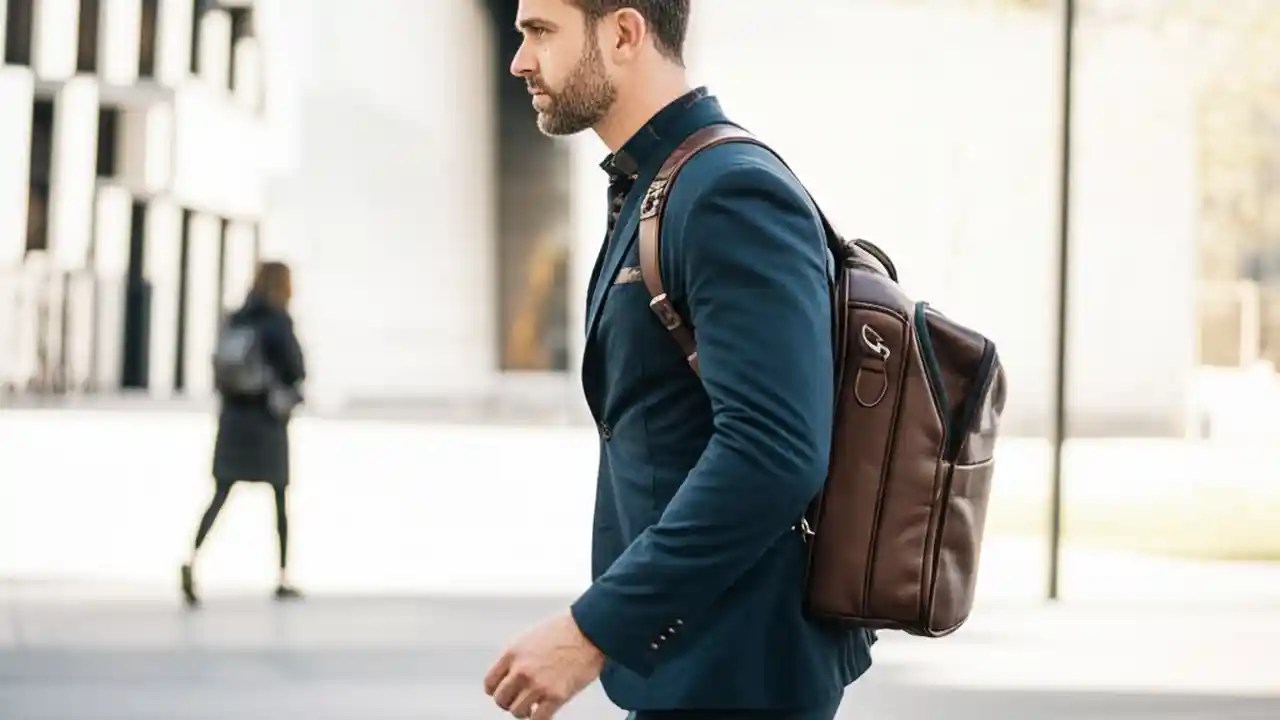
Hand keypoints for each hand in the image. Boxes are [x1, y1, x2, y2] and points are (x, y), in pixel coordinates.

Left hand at [483, 612, 605, 718]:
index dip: (496, 690)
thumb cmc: (566, 629)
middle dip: (509, 702)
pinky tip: (545, 711)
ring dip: (525, 711)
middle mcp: (521, 670)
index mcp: (512, 653)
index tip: (503, 692)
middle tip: (519, 700)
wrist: (590, 630)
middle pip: (501, 699)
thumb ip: (518, 656)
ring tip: (533, 707)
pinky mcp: (556, 696)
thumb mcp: (531, 637)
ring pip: (517, 712)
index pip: (490, 682)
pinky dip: (539, 718)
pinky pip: (538, 719)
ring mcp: (538, 684)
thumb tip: (511, 674)